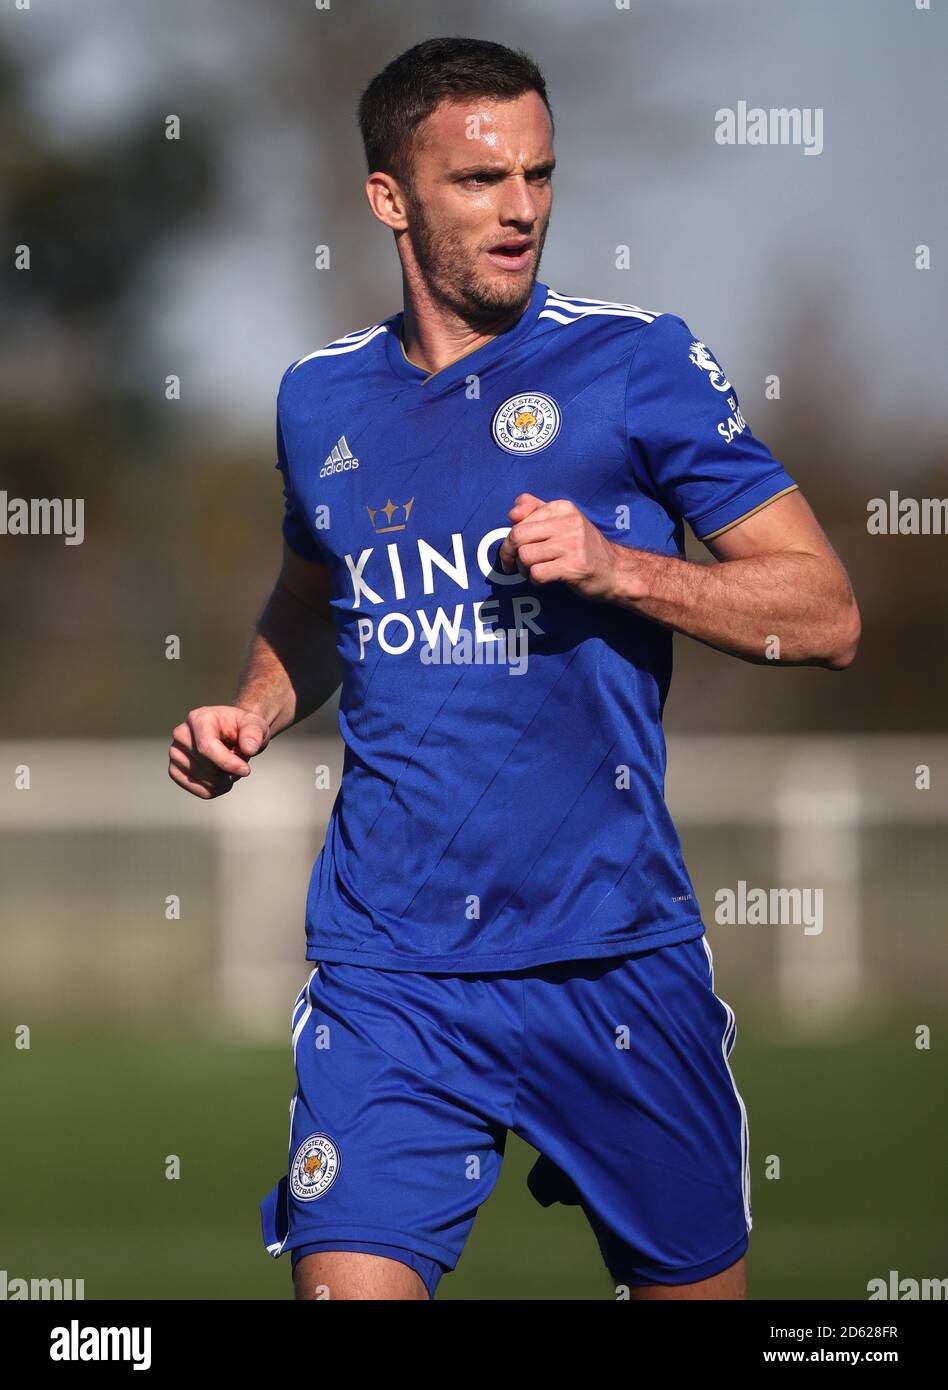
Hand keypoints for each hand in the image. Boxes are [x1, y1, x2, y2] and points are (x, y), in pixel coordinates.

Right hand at [167, 705, 270, 799]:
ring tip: (230, 766)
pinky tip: (223, 778)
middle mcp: (181, 734)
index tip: (246, 770)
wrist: (233, 733)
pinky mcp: (175, 770)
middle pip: (207, 767)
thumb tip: (249, 749)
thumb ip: (254, 733)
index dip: (227, 762)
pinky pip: (199, 791)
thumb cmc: (242, 727)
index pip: (206, 746)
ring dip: (225, 780)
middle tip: (240, 761)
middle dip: (230, 771)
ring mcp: (175, 753)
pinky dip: (216, 789)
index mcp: (198, 718)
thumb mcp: (254, 724)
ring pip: (204, 781)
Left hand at [497, 493, 620, 600]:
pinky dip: (535, 580)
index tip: (512, 549)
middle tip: (513, 565)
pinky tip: (545, 579)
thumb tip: (512, 513)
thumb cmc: (584, 548)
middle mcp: (569, 522)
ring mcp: (573, 544)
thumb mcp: (563, 521)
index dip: (509, 537)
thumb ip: (536, 510)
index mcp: (563, 507)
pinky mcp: (574, 566)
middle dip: (509, 554)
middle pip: (517, 536)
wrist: (616, 571)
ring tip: (534, 571)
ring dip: (523, 569)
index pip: (519, 518)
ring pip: (525, 556)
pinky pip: (537, 573)